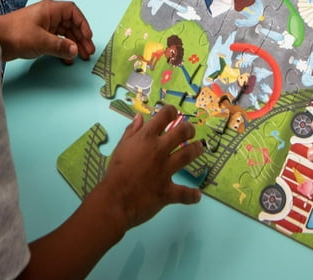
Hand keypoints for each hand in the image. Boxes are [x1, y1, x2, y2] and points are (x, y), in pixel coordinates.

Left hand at [0, 0, 93, 62]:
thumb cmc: (14, 33)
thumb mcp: (41, 41)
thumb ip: (60, 46)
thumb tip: (75, 51)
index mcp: (50, 10)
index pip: (73, 12)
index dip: (83, 24)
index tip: (88, 37)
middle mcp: (48, 16)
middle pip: (70, 24)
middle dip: (80, 38)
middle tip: (88, 51)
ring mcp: (43, 26)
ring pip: (64, 34)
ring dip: (73, 44)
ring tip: (81, 56)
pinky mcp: (37, 36)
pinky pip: (56, 41)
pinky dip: (62, 49)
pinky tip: (66, 58)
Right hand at [20, 104, 201, 278]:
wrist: (113, 200)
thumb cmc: (114, 172)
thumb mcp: (121, 147)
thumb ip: (131, 132)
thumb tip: (140, 117)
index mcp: (146, 138)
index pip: (164, 116)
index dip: (171, 111)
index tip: (174, 113)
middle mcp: (159, 150)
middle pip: (182, 132)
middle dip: (189, 129)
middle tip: (190, 131)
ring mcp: (165, 170)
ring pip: (188, 155)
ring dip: (196, 150)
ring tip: (199, 149)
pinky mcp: (168, 191)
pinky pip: (184, 193)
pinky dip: (192, 195)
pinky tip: (197, 195)